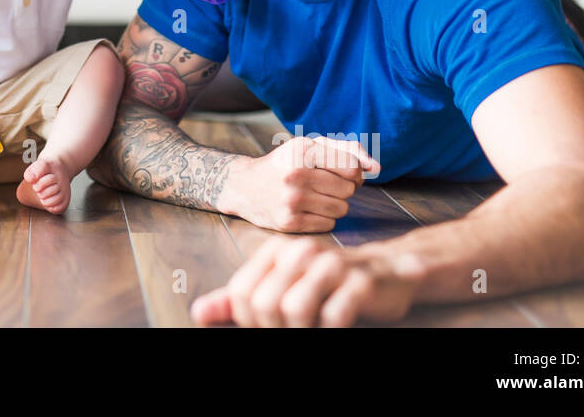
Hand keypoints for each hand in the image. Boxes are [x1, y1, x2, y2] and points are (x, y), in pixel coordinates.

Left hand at [189, 238, 426, 326]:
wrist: (385, 272)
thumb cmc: (327, 284)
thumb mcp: (280, 287)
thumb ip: (237, 301)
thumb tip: (198, 313)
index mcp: (276, 252)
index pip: (242, 293)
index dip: (249, 321)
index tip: (268, 326)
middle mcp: (301, 252)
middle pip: (265, 305)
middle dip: (274, 329)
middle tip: (293, 330)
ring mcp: (332, 265)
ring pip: (294, 310)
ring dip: (301, 331)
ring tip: (313, 328)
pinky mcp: (360, 283)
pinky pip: (333, 317)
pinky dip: (330, 330)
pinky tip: (335, 326)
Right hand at [224, 136, 378, 232]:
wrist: (244, 186)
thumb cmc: (286, 164)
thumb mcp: (310, 147)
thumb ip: (348, 151)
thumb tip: (376, 167)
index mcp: (302, 150)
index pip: (352, 167)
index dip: (353, 172)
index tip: (342, 173)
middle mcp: (296, 174)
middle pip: (348, 189)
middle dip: (342, 188)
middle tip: (323, 185)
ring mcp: (291, 200)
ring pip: (342, 208)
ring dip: (334, 204)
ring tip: (315, 197)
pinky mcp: (289, 223)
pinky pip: (329, 224)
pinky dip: (323, 218)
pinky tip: (305, 210)